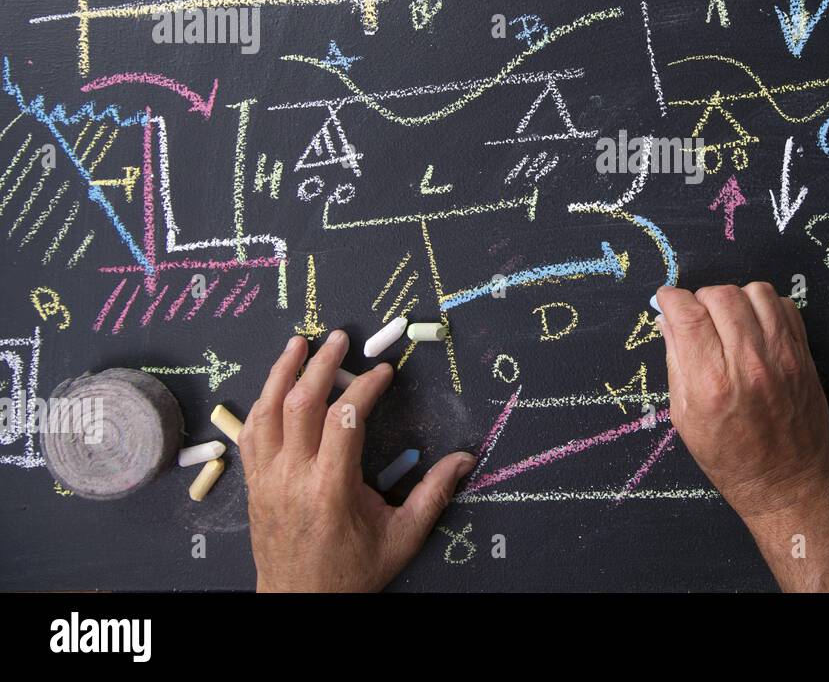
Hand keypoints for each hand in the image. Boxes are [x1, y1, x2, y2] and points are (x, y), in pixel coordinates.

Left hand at [240, 330, 476, 591]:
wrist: (299, 603)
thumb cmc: (351, 572)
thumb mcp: (402, 537)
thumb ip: (433, 494)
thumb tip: (466, 459)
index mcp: (330, 489)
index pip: (345, 418)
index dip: (366, 388)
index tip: (384, 373)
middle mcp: (292, 478)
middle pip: (300, 404)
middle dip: (322, 365)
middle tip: (340, 339)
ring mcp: (266, 479)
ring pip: (266, 412)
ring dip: (281, 373)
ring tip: (298, 344)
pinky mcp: (253, 483)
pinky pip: (250, 433)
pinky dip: (261, 402)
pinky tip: (273, 385)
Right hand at [655, 283, 828, 519]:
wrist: (786, 483)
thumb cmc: (730, 458)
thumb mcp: (684, 416)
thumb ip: (675, 361)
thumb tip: (666, 319)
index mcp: (712, 383)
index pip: (687, 314)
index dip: (670, 298)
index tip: (666, 301)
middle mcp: (749, 364)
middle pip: (721, 295)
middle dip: (701, 298)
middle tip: (698, 318)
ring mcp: (782, 357)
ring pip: (755, 291)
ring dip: (735, 299)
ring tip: (728, 323)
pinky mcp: (803, 356)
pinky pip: (785, 306)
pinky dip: (765, 308)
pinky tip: (755, 330)